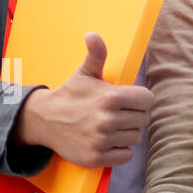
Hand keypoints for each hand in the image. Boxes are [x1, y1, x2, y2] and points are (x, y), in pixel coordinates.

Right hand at [10, 33, 153, 167]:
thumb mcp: (85, 72)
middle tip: (117, 113)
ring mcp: (102, 140)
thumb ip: (96, 53)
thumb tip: (92, 34)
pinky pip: (125, 156)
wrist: (44, 120)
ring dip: (126, 133)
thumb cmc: (71, 94)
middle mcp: (108, 120)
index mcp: (111, 97)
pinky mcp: (96, 158)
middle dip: (134, 115)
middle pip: (144, 119)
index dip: (141, 100)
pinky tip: (106, 141)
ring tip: (110, 126)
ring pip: (135, 137)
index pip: (148, 100)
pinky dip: (119, 150)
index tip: (129, 100)